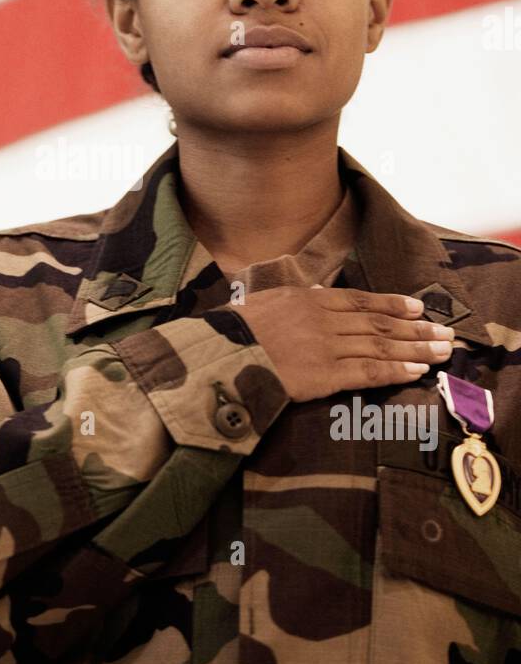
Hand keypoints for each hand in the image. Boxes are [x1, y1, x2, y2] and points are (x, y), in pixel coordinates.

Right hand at [232, 286, 453, 403]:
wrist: (219, 357)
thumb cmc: (235, 332)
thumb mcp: (266, 301)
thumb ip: (297, 296)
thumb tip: (319, 288)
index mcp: (309, 298)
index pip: (360, 300)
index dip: (392, 304)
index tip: (417, 307)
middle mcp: (324, 319)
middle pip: (379, 322)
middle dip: (416, 329)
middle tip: (444, 334)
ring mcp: (326, 347)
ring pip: (380, 345)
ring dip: (415, 350)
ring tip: (441, 353)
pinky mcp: (324, 375)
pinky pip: (368, 371)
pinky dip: (394, 370)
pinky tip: (415, 371)